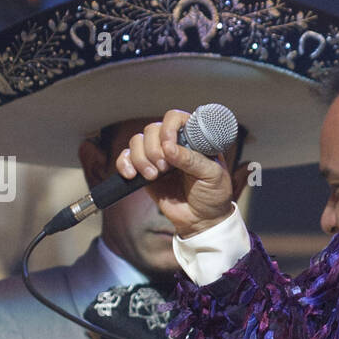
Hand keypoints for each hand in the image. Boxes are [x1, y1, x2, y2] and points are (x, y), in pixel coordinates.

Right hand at [116, 109, 234, 237]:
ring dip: (141, 158)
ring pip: (137, 141)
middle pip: (152, 130)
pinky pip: (126, 158)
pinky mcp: (144, 171)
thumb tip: (169, 147)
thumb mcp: (212, 175)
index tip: (169, 144)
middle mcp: (173, 144)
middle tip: (165, 168)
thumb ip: (192, 160)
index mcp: (193, 139)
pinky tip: (132, 175)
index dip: (169, 127)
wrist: (202, 220)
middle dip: (154, 149)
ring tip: (153, 176)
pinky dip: (125, 164)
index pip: (176, 118)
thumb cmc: (213, 194)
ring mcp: (157, 157)